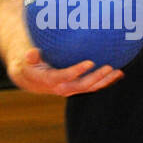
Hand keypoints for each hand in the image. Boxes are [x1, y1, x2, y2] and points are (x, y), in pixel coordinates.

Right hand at [8, 47, 122, 96]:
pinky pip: (92, 86)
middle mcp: (61, 88)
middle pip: (81, 85)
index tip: (89, 62)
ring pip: (89, 87)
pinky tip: (118, 73)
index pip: (64, 77)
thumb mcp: (24, 60)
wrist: (30, 79)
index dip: (76, 71)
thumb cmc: (28, 64)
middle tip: (108, 67)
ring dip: (104, 80)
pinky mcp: (76, 87)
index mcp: (48, 80)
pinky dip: (104, 81)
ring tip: (118, 71)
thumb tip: (32, 53)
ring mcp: (70, 89)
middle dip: (96, 77)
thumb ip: (29, 57)